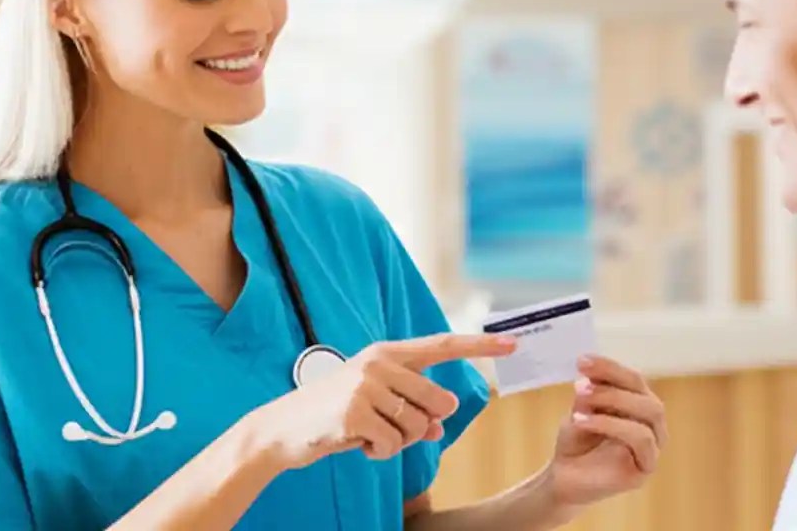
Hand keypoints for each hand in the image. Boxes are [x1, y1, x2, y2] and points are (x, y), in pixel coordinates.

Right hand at [249, 333, 516, 470]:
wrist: (282, 429)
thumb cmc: (334, 414)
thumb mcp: (376, 405)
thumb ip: (412, 407)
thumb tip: (441, 425)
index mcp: (388, 353)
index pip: (442, 346)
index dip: (480, 345)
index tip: (513, 343)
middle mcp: (380, 362)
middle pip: (437, 402)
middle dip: (421, 426)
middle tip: (386, 427)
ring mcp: (366, 385)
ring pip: (416, 427)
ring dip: (396, 442)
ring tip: (365, 433)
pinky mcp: (355, 412)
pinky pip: (393, 445)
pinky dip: (379, 453)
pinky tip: (355, 442)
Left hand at [544, 355, 667, 512]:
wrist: (565, 476)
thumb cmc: (578, 440)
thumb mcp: (582, 408)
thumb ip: (592, 393)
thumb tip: (593, 373)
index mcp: (639, 405)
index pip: (634, 380)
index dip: (610, 367)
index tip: (582, 360)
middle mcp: (652, 424)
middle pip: (647, 396)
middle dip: (614, 383)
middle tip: (581, 383)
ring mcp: (653, 447)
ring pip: (650, 414)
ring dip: (614, 400)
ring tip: (581, 399)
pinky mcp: (646, 468)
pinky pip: (641, 440)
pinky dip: (611, 424)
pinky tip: (582, 421)